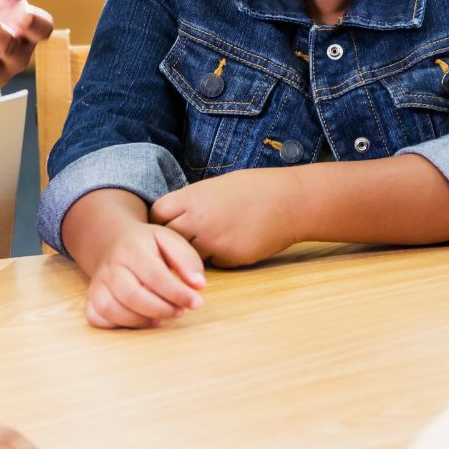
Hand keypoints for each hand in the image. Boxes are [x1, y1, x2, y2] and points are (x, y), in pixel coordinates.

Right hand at [82, 220, 203, 329]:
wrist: (112, 240)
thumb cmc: (147, 244)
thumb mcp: (169, 240)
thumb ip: (187, 259)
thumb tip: (199, 285)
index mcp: (132, 248)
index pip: (155, 276)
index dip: (177, 293)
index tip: (196, 303)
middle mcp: (111, 266)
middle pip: (132, 295)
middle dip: (161, 309)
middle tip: (179, 311)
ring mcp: (98, 283)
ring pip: (112, 309)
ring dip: (140, 320)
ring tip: (160, 317)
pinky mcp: (91, 298)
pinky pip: (97, 318)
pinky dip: (117, 325)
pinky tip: (137, 319)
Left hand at [150, 170, 300, 267]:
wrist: (291, 202)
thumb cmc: (257, 187)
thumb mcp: (218, 185)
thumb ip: (194, 200)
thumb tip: (176, 214)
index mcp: (193, 197)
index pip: (157, 213)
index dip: (159, 219)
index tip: (167, 221)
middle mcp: (199, 221)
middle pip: (167, 237)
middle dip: (171, 239)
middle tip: (181, 238)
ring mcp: (214, 242)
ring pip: (187, 254)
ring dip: (192, 251)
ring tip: (208, 240)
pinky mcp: (230, 258)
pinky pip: (213, 262)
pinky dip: (217, 257)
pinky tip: (232, 244)